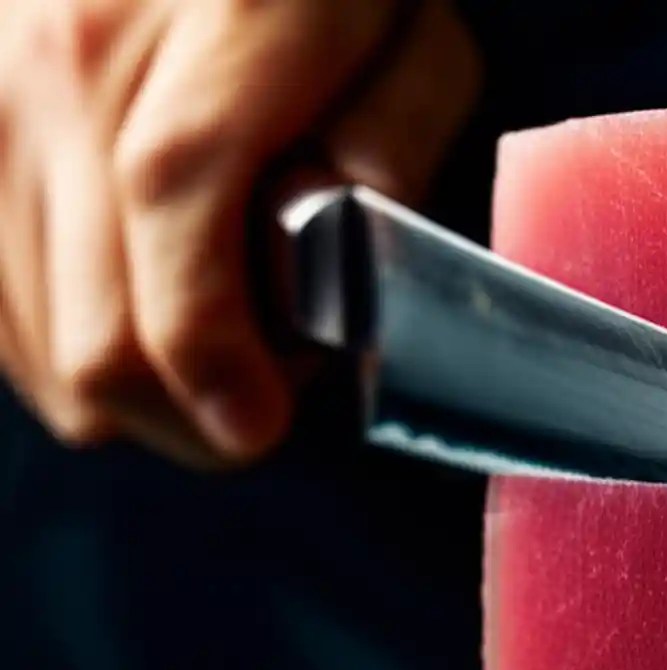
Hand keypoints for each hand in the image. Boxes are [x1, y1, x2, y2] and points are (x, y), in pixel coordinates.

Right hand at [0, 0, 479, 467]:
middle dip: (189, 411)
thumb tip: (345, 266)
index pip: (177, 200)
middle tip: (264, 390)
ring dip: (137, 384)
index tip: (255, 420)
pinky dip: (72, 344)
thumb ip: (396, 145)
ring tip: (212, 328)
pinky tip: (141, 307)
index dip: (210, 343)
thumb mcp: (414, 38)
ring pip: (39, 343)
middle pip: (95, 322)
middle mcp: (72, 60)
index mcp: (219, 25)